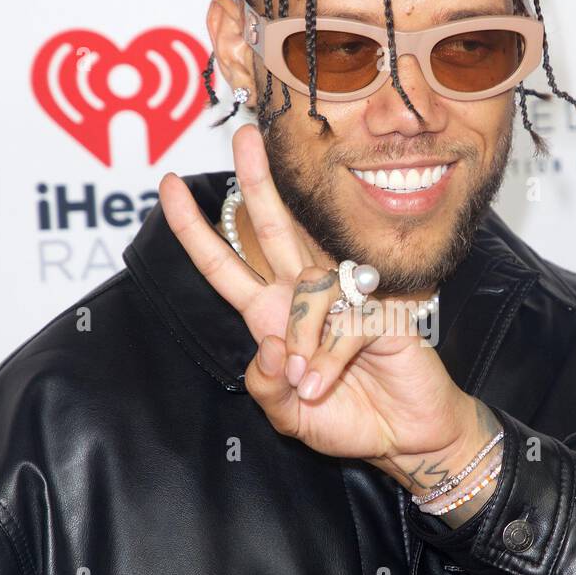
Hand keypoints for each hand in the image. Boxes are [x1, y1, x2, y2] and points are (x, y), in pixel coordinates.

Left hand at [158, 124, 494, 495]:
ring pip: (306, 289)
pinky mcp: (380, 309)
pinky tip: (326, 383)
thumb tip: (272, 347)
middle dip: (255, 182)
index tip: (169, 188)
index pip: (226, 264)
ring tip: (308, 385)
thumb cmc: (347, 420)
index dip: (195, 229)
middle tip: (242, 138)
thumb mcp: (287, 415)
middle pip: (272, 229)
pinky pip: (342, 322)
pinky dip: (330, 359)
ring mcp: (345, 298)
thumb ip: (265, 387)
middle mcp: (305, 298)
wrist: (406, 437)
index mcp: (273, 316)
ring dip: (300, 338)